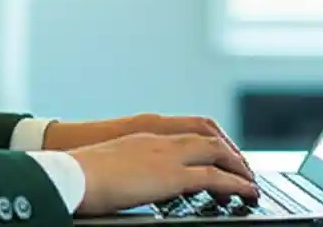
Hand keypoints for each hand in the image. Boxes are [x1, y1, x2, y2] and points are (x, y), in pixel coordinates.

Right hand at [67, 133, 258, 216]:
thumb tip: (132, 180)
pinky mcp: (173, 175)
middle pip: (208, 136)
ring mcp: (168, 154)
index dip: (210, 140)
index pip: (188, 129)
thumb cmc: (81, 173)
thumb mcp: (110, 163)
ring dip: (238, 166)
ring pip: (217, 153)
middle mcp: (160, 139)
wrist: (72, 173)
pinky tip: (246, 193)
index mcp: (144, 135)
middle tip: (243, 169)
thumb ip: (129, 165)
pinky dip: (236, 183)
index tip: (221, 155)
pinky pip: (216, 177)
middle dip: (229, 152)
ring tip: (250, 182)